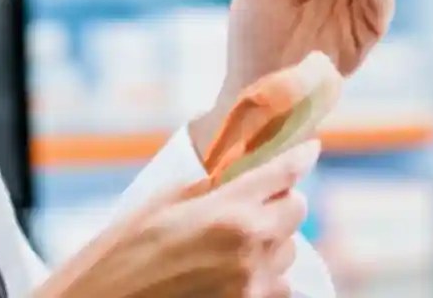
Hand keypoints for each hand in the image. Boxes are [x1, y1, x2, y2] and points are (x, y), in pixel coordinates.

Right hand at [35, 141, 320, 297]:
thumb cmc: (123, 252)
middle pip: (296, 210)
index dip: (299, 156)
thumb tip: (243, 172)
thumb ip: (212, 187)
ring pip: (288, 251)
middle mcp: (249, 247)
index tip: (309, 148)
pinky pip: (278, 287)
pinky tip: (232, 274)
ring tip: (232, 245)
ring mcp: (252, 285)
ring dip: (271, 242)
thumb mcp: (164, 204)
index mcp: (226, 211)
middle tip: (254, 200)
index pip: (283, 174)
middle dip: (280, 200)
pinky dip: (264, 277)